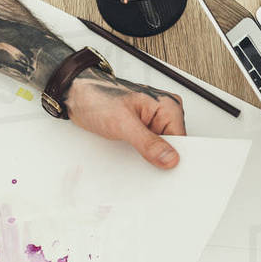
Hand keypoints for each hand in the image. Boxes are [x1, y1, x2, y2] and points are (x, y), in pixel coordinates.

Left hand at [65, 71, 186, 168]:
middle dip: (158, 156)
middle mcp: (164, 111)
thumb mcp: (123, 123)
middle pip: (173, 146)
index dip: (173, 157)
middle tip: (139, 152)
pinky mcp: (144, 129)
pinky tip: (128, 148)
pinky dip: (140, 153)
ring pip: (160, 150)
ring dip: (147, 155)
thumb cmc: (97, 98)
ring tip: (129, 145)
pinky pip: (149, 148)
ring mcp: (154, 121)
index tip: (162, 166)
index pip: (183, 140)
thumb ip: (148, 143)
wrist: (77, 96)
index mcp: (168, 105)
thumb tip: (169, 158)